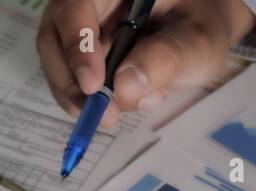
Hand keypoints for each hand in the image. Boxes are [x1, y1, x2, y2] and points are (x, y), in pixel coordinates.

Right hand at [37, 0, 255, 127]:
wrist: (201, 27)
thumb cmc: (202, 24)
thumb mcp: (198, 41)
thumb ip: (167, 59)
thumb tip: (124, 87)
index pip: (75, 4)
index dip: (76, 43)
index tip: (94, 86)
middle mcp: (89, 0)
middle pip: (53, 35)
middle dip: (70, 82)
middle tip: (100, 115)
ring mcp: (80, 24)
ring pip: (57, 60)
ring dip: (83, 96)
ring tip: (127, 107)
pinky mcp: (80, 49)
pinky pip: (71, 76)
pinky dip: (94, 98)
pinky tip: (130, 98)